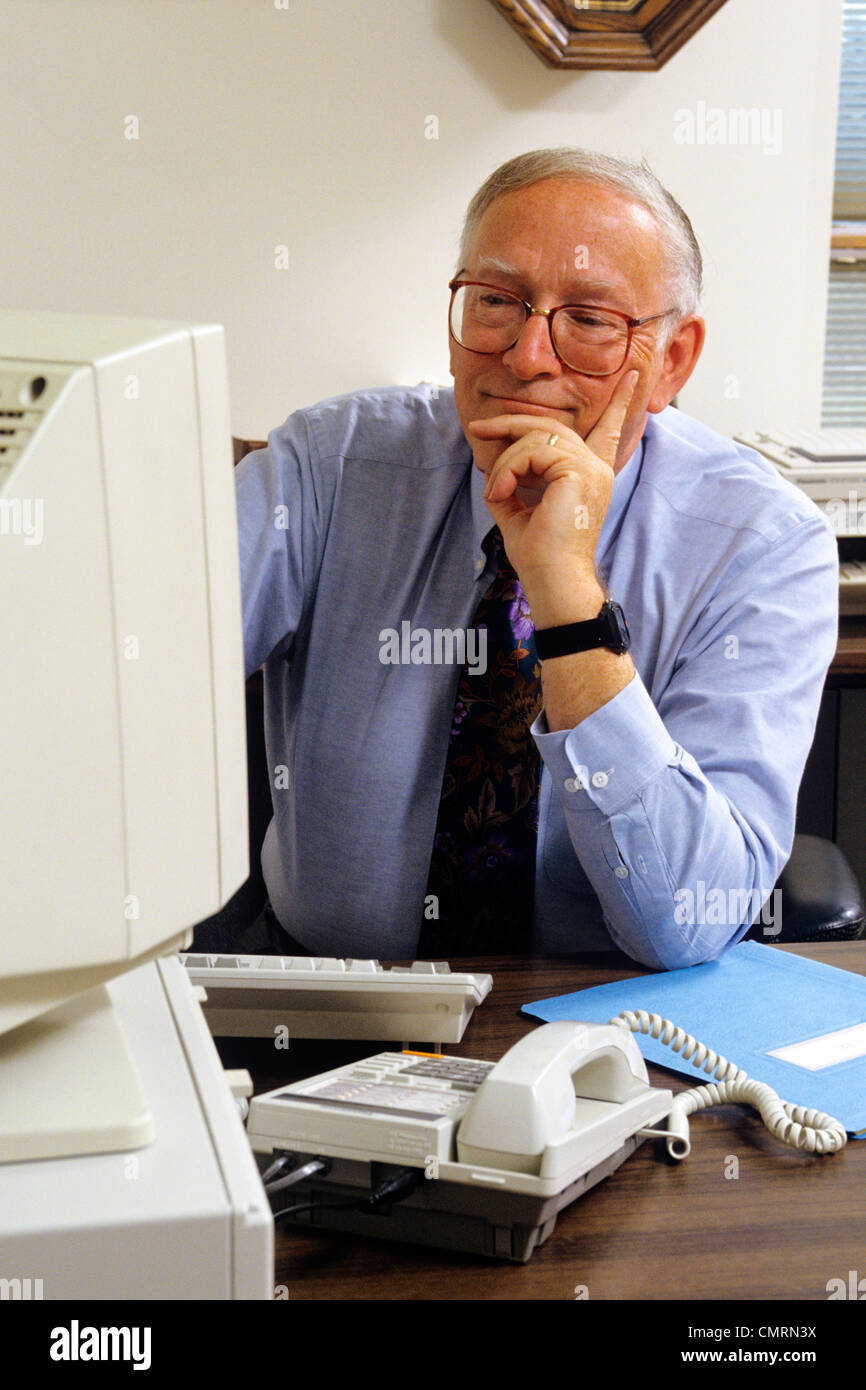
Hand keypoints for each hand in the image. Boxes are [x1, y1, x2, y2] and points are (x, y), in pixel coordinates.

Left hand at [468, 370, 638, 618]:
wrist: (553, 580)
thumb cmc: (539, 555)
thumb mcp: (520, 510)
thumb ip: (512, 482)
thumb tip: (491, 461)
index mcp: (590, 475)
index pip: (608, 430)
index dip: (620, 402)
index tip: (631, 375)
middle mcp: (596, 467)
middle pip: (550, 427)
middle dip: (511, 424)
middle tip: (477, 428)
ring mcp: (590, 467)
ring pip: (536, 437)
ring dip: (505, 462)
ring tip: (495, 492)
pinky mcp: (577, 471)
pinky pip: (531, 452)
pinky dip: (507, 470)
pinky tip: (500, 493)